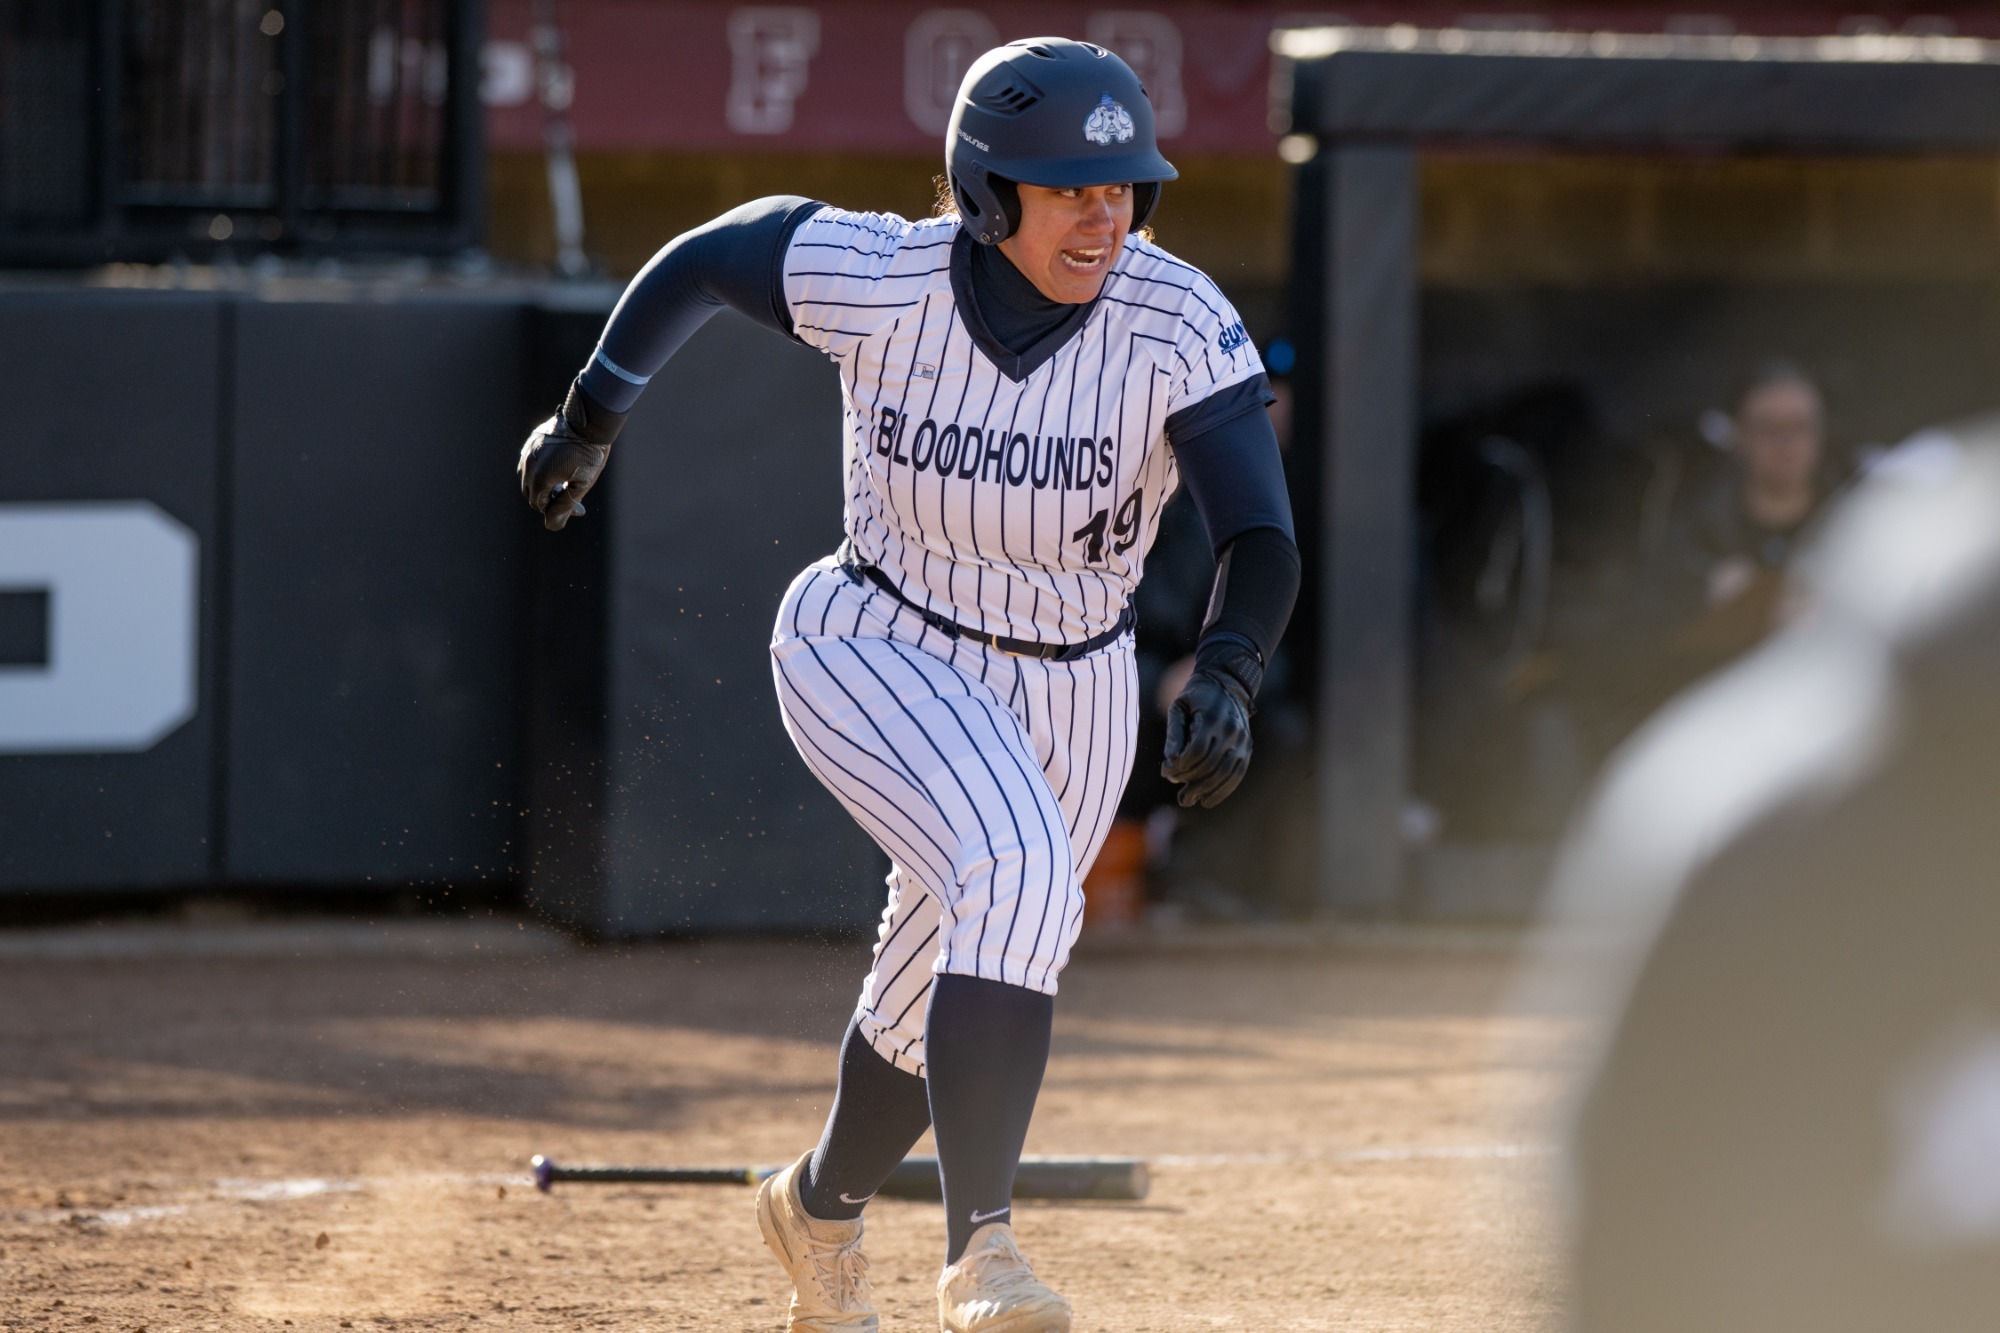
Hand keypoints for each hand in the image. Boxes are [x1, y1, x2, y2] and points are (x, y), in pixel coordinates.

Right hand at [518, 380, 624, 531]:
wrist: (590, 421)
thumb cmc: (590, 454)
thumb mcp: (581, 484)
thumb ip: (564, 506)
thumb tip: (551, 525)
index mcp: (540, 478)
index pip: (539, 504)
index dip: (555, 509)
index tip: (575, 506)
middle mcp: (528, 465)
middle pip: (531, 492)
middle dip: (548, 498)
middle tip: (569, 494)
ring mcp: (528, 451)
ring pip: (528, 477)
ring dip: (542, 484)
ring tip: (563, 481)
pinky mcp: (532, 441)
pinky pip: (529, 461)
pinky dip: (539, 469)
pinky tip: (557, 467)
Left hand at [1160, 640, 1260, 808]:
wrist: (1228, 684)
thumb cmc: (1196, 697)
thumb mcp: (1179, 707)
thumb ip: (1174, 733)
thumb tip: (1169, 761)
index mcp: (1212, 718)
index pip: (1196, 750)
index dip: (1180, 766)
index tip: (1167, 772)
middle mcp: (1231, 729)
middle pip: (1210, 764)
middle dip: (1191, 782)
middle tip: (1178, 795)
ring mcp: (1242, 740)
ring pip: (1225, 773)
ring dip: (1206, 790)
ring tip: (1189, 800)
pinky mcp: (1248, 748)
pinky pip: (1237, 774)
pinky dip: (1223, 790)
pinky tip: (1208, 800)